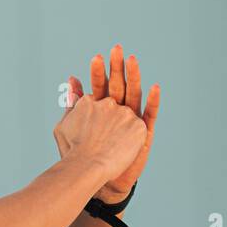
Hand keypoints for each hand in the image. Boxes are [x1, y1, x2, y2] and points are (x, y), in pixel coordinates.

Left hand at [59, 43, 159, 200]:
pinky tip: (154, 87)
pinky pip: (150, 115)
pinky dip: (153, 102)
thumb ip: (75, 103)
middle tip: (116, 49)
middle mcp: (119, 111)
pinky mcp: (143, 133)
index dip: (98, 73)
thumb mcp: (73, 125)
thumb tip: (71, 78)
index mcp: (102, 108)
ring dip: (134, 78)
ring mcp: (132, 121)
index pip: (101, 86)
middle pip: (119, 86)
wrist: (97, 178)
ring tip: (133, 60)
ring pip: (135, 95)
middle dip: (117, 68)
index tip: (96, 56)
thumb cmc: (86, 153)